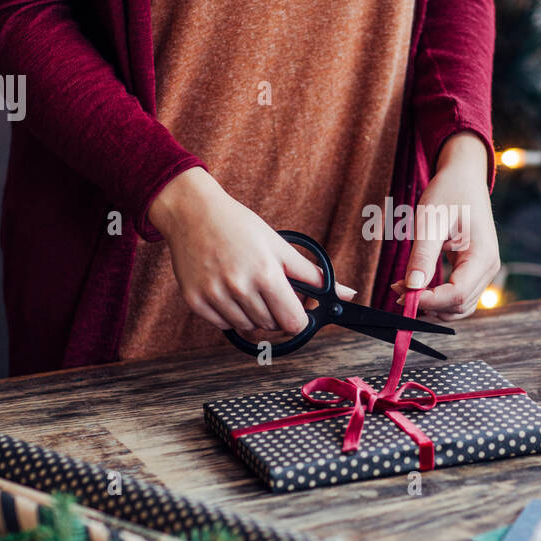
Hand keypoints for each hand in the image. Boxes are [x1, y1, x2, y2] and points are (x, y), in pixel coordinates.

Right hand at [148, 168, 354, 334]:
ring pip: (247, 327)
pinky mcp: (196, 302)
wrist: (193, 213)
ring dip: (253, 314)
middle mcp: (240, 288)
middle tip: (267, 288)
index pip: (293, 322)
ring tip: (246, 285)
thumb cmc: (240, 226)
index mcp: (266, 274)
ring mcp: (215, 296)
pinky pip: (223, 325)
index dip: (298, 318)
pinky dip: (230, 314)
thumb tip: (348, 295)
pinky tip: (227, 289)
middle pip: (271, 326)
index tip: (296, 309)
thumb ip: (314, 276)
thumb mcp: (280, 247)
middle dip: (275, 312)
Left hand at [391, 132, 499, 320]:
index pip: (458, 295)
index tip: (402, 296)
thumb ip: (422, 256)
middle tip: (397, 291)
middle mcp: (489, 268)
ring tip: (404, 290)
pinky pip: (458, 296)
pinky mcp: (474, 270)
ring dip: (433, 306)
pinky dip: (438, 298)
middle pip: (460, 306)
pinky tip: (416, 288)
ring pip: (459, 307)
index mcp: (483, 256)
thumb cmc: (449, 192)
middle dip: (429, 305)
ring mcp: (484, 271)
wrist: (464, 176)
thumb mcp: (430, 222)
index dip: (430, 301)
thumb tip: (412, 288)